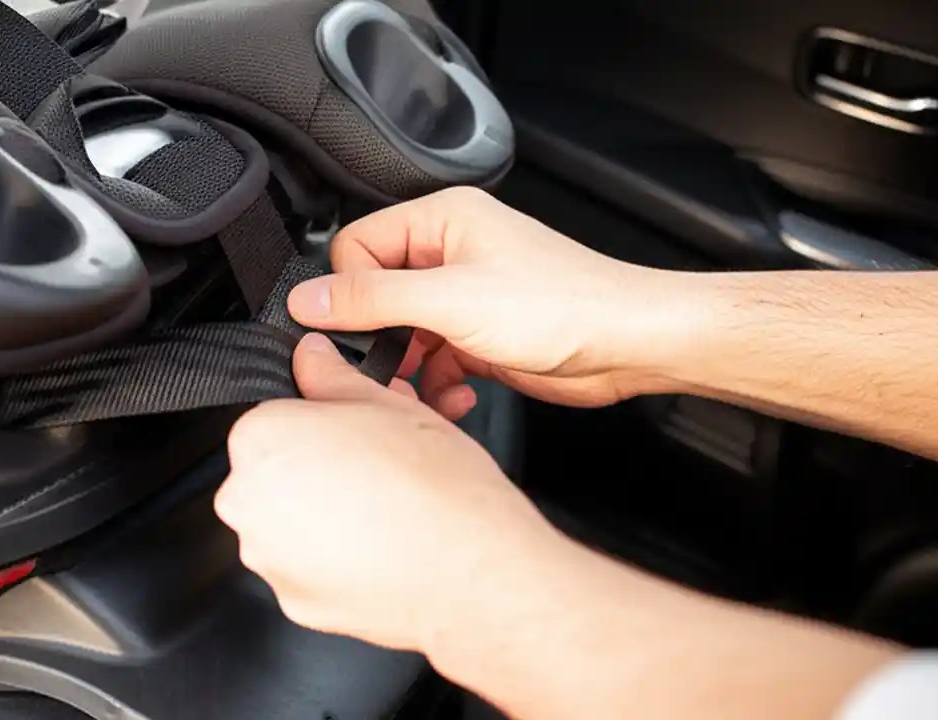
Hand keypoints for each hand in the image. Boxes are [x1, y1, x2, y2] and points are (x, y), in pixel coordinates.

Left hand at [216, 333, 557, 652]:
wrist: (473, 568)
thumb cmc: (435, 486)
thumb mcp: (384, 402)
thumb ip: (330, 374)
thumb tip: (312, 357)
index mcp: (261, 439)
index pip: (275, 417)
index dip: (322, 419)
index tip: (352, 430)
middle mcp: (248, 501)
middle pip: (276, 471)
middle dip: (318, 467)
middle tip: (372, 467)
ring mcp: (269, 557)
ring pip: (289, 522)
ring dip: (324, 514)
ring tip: (381, 509)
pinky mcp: (294, 601)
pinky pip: (306, 568)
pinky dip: (334, 559)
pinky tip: (377, 546)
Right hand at [288, 187, 684, 417]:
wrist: (629, 344)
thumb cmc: (566, 305)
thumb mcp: (452, 301)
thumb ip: (372, 300)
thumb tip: (308, 299)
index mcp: (441, 221)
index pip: (357, 246)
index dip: (349, 292)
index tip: (351, 331)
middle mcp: (450, 253)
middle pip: (376, 295)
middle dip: (380, 339)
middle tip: (389, 367)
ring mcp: (465, 297)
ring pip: (402, 335)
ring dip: (407, 370)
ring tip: (422, 390)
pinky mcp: (479, 336)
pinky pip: (431, 361)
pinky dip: (434, 385)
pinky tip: (454, 397)